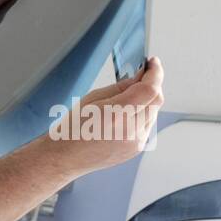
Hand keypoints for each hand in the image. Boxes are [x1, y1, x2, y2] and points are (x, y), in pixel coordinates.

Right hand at [44, 56, 164, 172]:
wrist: (64, 158)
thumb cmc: (72, 129)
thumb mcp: (92, 98)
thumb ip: (121, 86)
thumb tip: (140, 76)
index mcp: (116, 114)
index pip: (150, 89)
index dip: (155, 73)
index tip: (153, 63)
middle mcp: (129, 130)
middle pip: (156, 100)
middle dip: (151, 86)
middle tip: (140, 78)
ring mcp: (135, 142)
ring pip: (153, 112)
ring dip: (146, 102)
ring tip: (124, 104)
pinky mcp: (136, 149)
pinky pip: (147, 126)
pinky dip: (141, 116)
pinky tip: (123, 119)